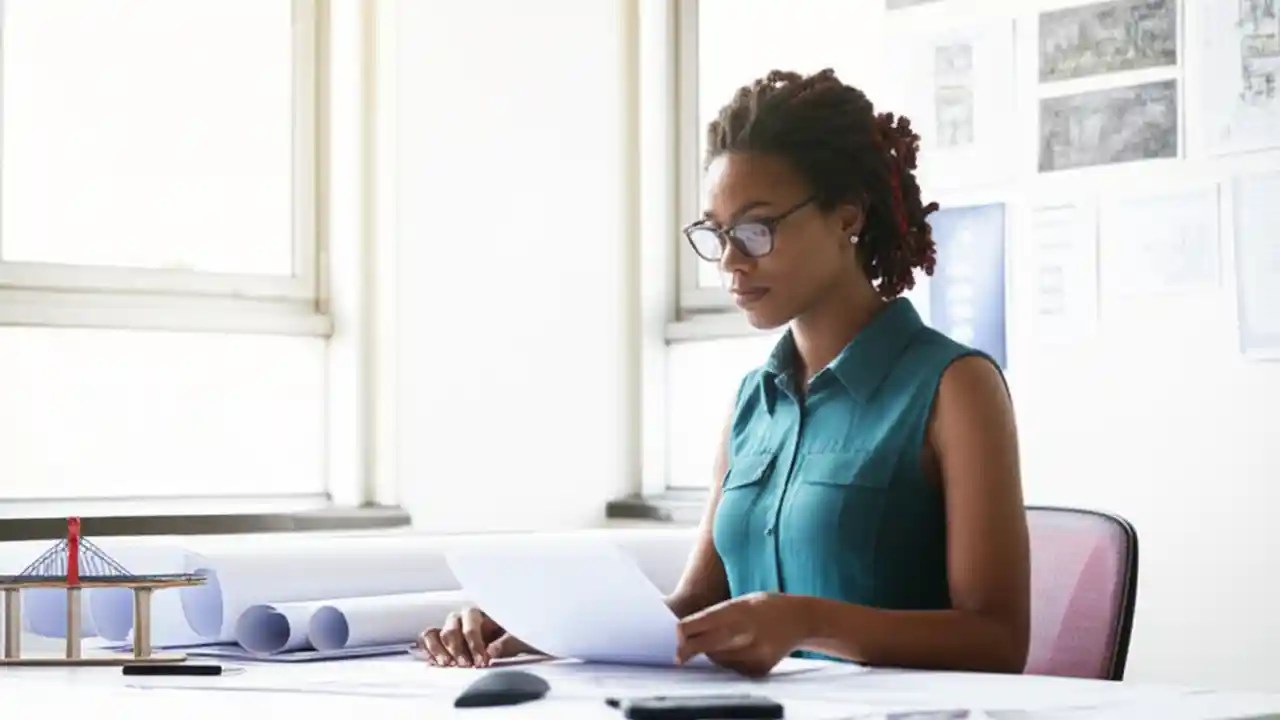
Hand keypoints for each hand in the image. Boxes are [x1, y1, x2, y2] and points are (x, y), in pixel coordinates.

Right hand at [417, 607, 536, 667]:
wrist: (510, 640)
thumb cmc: (513, 635)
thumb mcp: (518, 637)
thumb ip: (506, 643)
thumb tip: (491, 651)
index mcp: (480, 613)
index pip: (470, 623)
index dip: (474, 643)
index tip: (481, 661)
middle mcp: (461, 618)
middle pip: (450, 629)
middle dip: (457, 649)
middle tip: (465, 665)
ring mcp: (449, 629)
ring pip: (435, 633)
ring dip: (439, 650)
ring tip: (447, 665)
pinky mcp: (442, 642)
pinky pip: (427, 640)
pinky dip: (428, 650)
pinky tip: (436, 662)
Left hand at [675, 592, 804, 677]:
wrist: (801, 619)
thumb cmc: (765, 606)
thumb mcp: (741, 601)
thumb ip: (717, 616)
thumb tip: (687, 633)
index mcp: (737, 610)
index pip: (699, 624)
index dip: (683, 634)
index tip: (676, 638)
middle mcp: (745, 632)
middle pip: (704, 646)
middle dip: (688, 650)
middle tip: (678, 656)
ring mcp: (754, 652)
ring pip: (717, 659)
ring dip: (712, 654)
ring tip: (726, 641)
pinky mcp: (760, 668)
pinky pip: (733, 668)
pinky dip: (729, 662)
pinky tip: (742, 649)